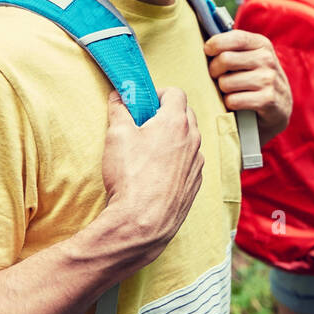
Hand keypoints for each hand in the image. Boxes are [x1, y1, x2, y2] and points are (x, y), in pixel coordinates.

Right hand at [100, 87, 203, 264]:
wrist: (143, 221)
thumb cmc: (131, 177)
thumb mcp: (117, 135)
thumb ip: (119, 110)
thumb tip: (117, 96)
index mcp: (176, 122)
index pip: (175, 93)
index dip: (157, 93)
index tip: (143, 102)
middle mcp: (192, 139)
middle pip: (185, 114)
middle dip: (166, 113)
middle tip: (143, 123)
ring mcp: (196, 162)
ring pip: (188, 138)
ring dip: (172, 137)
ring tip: (148, 149)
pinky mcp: (194, 182)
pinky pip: (189, 161)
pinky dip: (176, 159)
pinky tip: (156, 171)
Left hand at [204, 30, 291, 145]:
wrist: (280, 105)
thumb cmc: (255, 77)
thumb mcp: (250, 56)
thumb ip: (232, 48)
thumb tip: (204, 44)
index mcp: (261, 44)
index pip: (235, 38)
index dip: (215, 44)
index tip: (208, 52)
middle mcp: (267, 59)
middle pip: (225, 59)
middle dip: (214, 70)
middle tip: (216, 76)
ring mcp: (268, 79)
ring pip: (226, 82)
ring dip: (222, 89)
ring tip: (230, 90)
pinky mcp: (267, 100)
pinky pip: (233, 100)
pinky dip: (230, 103)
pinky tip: (237, 102)